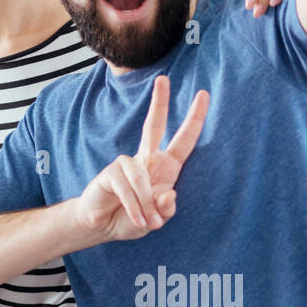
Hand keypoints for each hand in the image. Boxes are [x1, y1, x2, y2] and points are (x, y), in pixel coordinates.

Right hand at [73, 75, 208, 243]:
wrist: (103, 227)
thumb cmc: (134, 220)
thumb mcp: (157, 220)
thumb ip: (166, 210)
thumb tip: (169, 194)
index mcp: (165, 168)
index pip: (183, 140)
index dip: (194, 118)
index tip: (203, 94)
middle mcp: (146, 160)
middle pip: (153, 126)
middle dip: (159, 103)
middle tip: (164, 79)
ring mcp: (126, 165)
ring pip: (142, 178)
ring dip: (146, 205)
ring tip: (148, 224)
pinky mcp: (110, 174)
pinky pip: (127, 188)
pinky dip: (134, 208)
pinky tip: (136, 220)